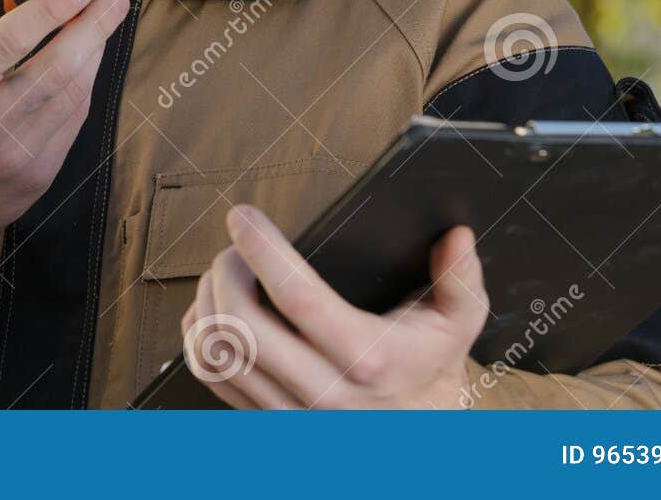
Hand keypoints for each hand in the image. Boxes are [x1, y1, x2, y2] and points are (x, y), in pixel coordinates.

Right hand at [0, 0, 129, 281]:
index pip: (9, 40)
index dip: (52, 7)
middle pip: (56, 69)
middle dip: (93, 27)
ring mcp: (15, 158)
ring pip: (72, 95)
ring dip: (93, 54)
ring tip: (102, 22)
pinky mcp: (37, 177)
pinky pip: (73, 122)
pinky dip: (82, 87)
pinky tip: (85, 63)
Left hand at [180, 206, 486, 408]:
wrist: (421, 443)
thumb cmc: (430, 372)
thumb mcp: (459, 326)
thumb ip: (460, 281)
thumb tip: (457, 237)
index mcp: (370, 358)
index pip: (298, 299)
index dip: (262, 250)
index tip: (242, 218)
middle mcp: (325, 393)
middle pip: (241, 327)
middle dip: (223, 274)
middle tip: (231, 249)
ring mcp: (290, 413)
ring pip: (217, 355)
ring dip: (205, 304)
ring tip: (221, 276)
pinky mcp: (267, 421)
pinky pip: (214, 377)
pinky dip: (200, 337)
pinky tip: (215, 310)